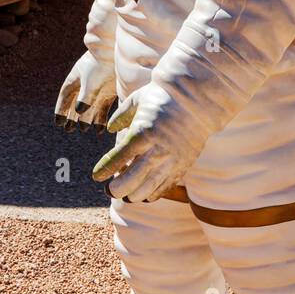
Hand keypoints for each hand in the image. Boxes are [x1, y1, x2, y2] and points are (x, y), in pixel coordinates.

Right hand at [54, 51, 116, 133]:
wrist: (116, 53)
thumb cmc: (99, 64)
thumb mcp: (90, 81)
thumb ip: (84, 97)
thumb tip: (79, 112)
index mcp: (75, 79)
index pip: (65, 97)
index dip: (61, 110)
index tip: (58, 122)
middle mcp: (84, 85)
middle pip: (75, 104)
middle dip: (72, 117)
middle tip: (68, 129)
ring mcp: (97, 89)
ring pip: (89, 107)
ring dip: (86, 119)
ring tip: (83, 130)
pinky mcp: (108, 92)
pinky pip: (102, 108)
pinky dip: (101, 118)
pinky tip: (100, 129)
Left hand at [92, 83, 202, 202]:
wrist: (198, 100)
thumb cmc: (163, 96)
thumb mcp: (137, 99)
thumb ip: (121, 115)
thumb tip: (110, 129)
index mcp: (142, 132)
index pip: (118, 157)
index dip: (105, 169)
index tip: (96, 176)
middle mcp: (157, 149)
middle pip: (132, 178)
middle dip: (117, 189)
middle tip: (109, 191)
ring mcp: (172, 159)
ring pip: (149, 186)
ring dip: (134, 195)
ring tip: (125, 197)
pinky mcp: (183, 164)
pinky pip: (166, 185)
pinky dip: (154, 193)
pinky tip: (144, 196)